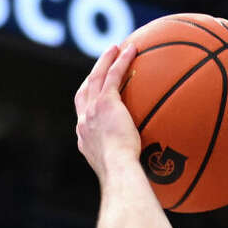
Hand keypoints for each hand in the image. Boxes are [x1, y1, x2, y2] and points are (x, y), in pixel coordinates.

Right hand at [74, 41, 141, 178]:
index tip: (94, 96)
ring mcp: (92, 111)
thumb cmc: (124, 178)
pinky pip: (112, 76)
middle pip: (84, 92)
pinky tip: (130, 49)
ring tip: (114, 48)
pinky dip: (120, 61)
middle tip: (100, 66)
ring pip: (95, 78)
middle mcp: (84, 122)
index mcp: (85, 139)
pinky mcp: (105, 103)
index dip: (87, 103)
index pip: (83, 116)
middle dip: (91, 77)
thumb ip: (127, 164)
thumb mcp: (121, 171)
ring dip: (104, 61)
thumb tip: (144, 174)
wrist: (118, 171)